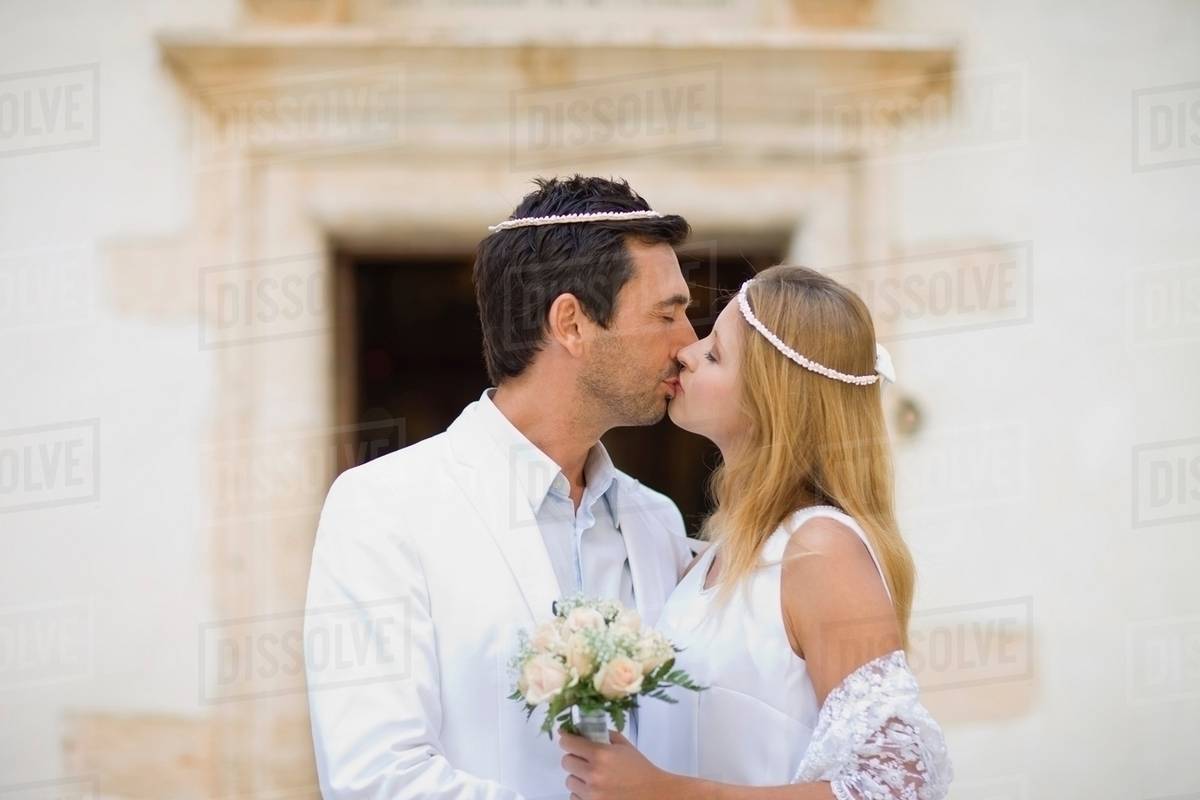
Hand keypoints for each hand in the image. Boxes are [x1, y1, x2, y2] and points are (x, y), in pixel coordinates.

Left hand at [558, 728, 682, 799]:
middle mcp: (593, 774)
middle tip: (585, 760)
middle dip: (574, 758)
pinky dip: (581, 793)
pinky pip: (574, 797)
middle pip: (566, 762)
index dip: (567, 739)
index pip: (568, 743)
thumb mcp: (624, 746)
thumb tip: (582, 731)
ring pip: (569, 781)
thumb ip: (603, 736)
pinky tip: (594, 790)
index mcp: (600, 754)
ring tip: (593, 777)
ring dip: (578, 777)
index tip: (567, 739)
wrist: (653, 794)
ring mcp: (591, 794)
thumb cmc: (640, 770)